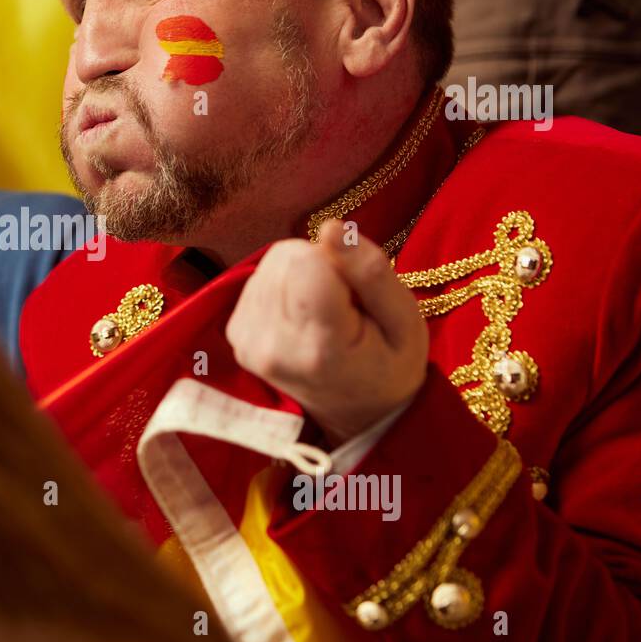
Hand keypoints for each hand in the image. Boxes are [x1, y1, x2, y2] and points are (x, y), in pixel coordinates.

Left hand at [225, 218, 428, 440]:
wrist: (356, 415)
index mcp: (319, 346)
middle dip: (321, 266)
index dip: (338, 261)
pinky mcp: (235, 335)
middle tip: (346, 307)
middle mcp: (272, 346)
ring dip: (302, 276)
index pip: (308, 261)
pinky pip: (259, 278)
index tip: (357, 294)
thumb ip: (370, 272)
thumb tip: (331, 227)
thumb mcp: (405, 321)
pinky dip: (284, 287)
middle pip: (288, 257)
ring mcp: (247, 343)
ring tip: (327, 314)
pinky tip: (304, 316)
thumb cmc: (389, 366)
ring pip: (271, 263)